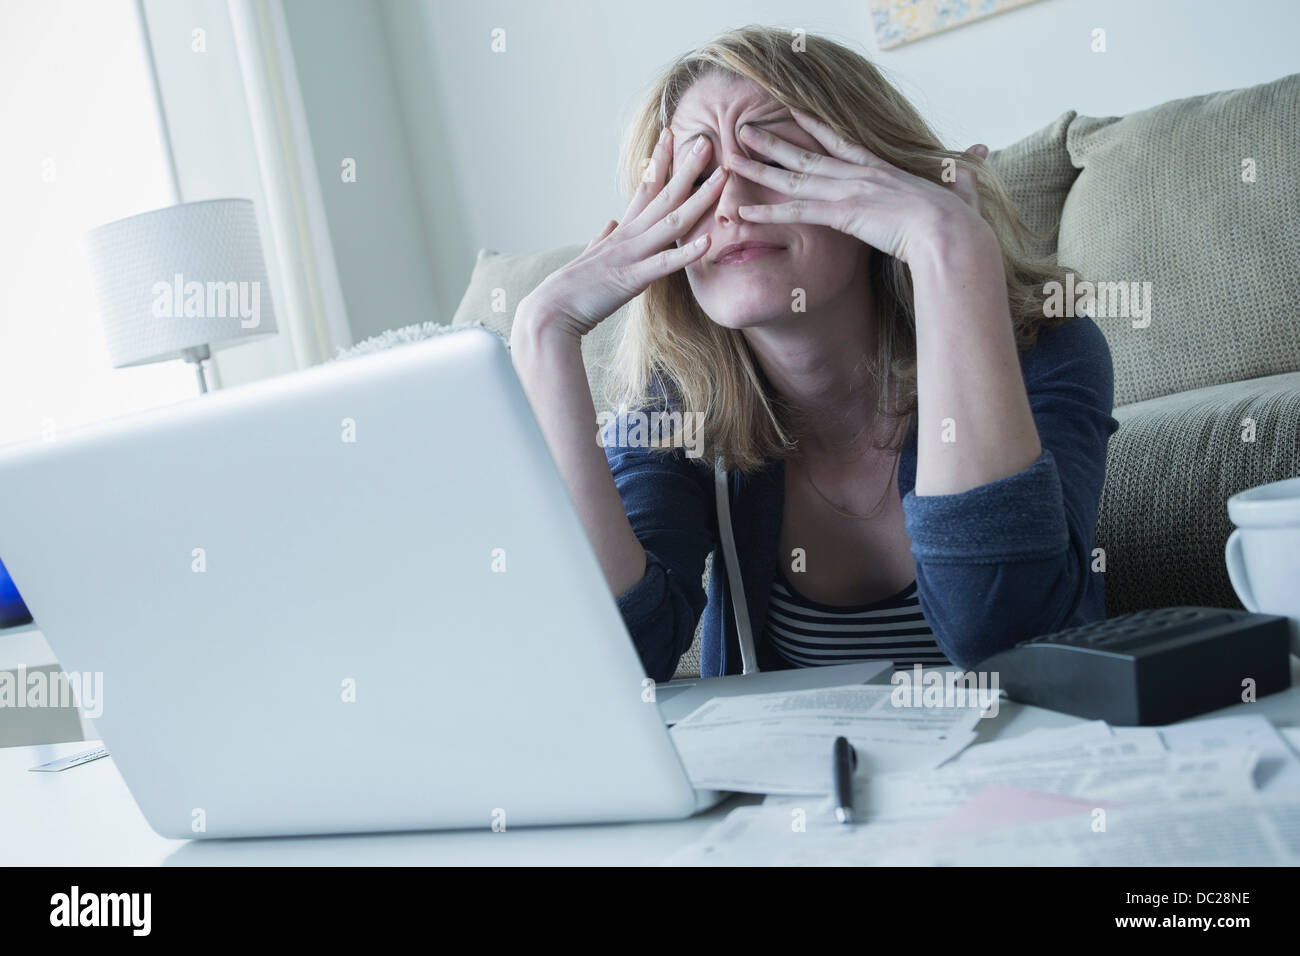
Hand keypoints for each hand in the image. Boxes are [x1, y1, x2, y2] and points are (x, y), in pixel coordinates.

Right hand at [518, 129, 729, 340]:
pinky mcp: (632, 279)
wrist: (551, 311)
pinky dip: (687, 253)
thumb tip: (609, 223)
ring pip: (672, 221)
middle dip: (687, 168)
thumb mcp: (590, 257)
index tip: (672, 135)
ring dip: (700, 199)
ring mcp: (631, 255)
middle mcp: (629, 236)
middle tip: (707, 141)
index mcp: (621, 232)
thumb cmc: (571, 288)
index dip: (660, 161)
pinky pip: (664, 264)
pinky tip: (709, 241)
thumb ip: (602, 238)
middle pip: (664, 195)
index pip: (644, 188)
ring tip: (722, 178)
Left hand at [728, 108, 989, 264]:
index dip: (814, 127)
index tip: (792, 114)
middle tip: (744, 130)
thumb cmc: (958, 219)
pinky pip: (795, 212)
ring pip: (792, 178)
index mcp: (882, 168)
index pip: (840, 141)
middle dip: (772, 142)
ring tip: (730, 160)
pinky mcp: (842, 214)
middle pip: (806, 154)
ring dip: (759, 169)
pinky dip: (767, 211)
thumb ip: (963, 178)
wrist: (951, 233)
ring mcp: (848, 192)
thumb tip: (981, 156)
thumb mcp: (962, 191)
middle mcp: (859, 174)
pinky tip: (742, 211)